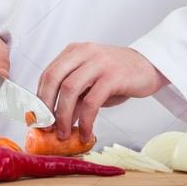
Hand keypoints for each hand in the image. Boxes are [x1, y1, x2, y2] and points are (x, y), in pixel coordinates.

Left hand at [37, 43, 167, 141]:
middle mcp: (84, 53)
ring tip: (63, 134)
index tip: (36, 118)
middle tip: (44, 127)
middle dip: (44, 105)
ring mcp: (98, 63)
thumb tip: (57, 121)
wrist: (150, 66)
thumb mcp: (93, 82)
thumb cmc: (119, 75)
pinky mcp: (113, 77)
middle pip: (53, 78)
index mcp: (74, 51)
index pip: (48, 73)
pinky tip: (86, 133)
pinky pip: (92, 102)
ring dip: (63, 116)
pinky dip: (85, 121)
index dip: (38, 97)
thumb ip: (75, 97)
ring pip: (69, 90)